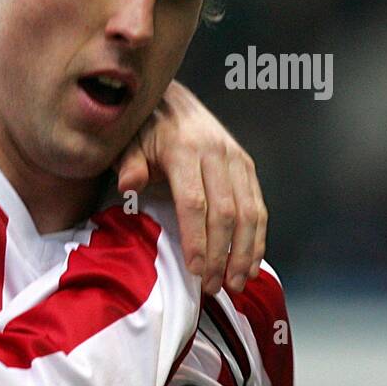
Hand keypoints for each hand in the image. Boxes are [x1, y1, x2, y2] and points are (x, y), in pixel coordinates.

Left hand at [115, 81, 266, 295]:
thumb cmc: (143, 129)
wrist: (170, 99)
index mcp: (185, 149)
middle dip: (222, 254)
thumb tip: (128, 186)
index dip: (197, 239)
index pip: (195, 202)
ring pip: (250, 212)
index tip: (196, 270)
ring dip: (245, 251)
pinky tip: (251, 264)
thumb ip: (129, 164)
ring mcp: (237, 159)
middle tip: (214, 287)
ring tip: (236, 284)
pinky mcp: (247, 166)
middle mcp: (218, 154)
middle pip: (226, 212)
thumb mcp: (128, 142)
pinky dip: (257, 238)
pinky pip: (258, 206)